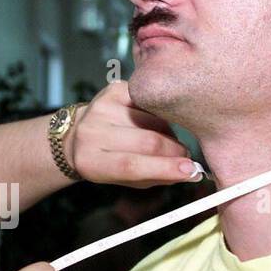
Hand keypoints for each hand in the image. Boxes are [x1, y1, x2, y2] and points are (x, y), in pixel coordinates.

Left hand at [67, 81, 200, 186]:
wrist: (79, 134)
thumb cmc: (108, 161)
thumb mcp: (125, 180)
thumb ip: (155, 177)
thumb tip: (191, 173)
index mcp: (90, 162)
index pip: (131, 165)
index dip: (164, 168)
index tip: (191, 171)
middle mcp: (92, 132)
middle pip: (147, 141)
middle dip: (175, 151)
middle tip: (185, 157)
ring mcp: (101, 108)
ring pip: (153, 121)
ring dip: (169, 134)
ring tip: (167, 141)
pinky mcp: (113, 90)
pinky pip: (150, 102)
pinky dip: (161, 116)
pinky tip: (157, 123)